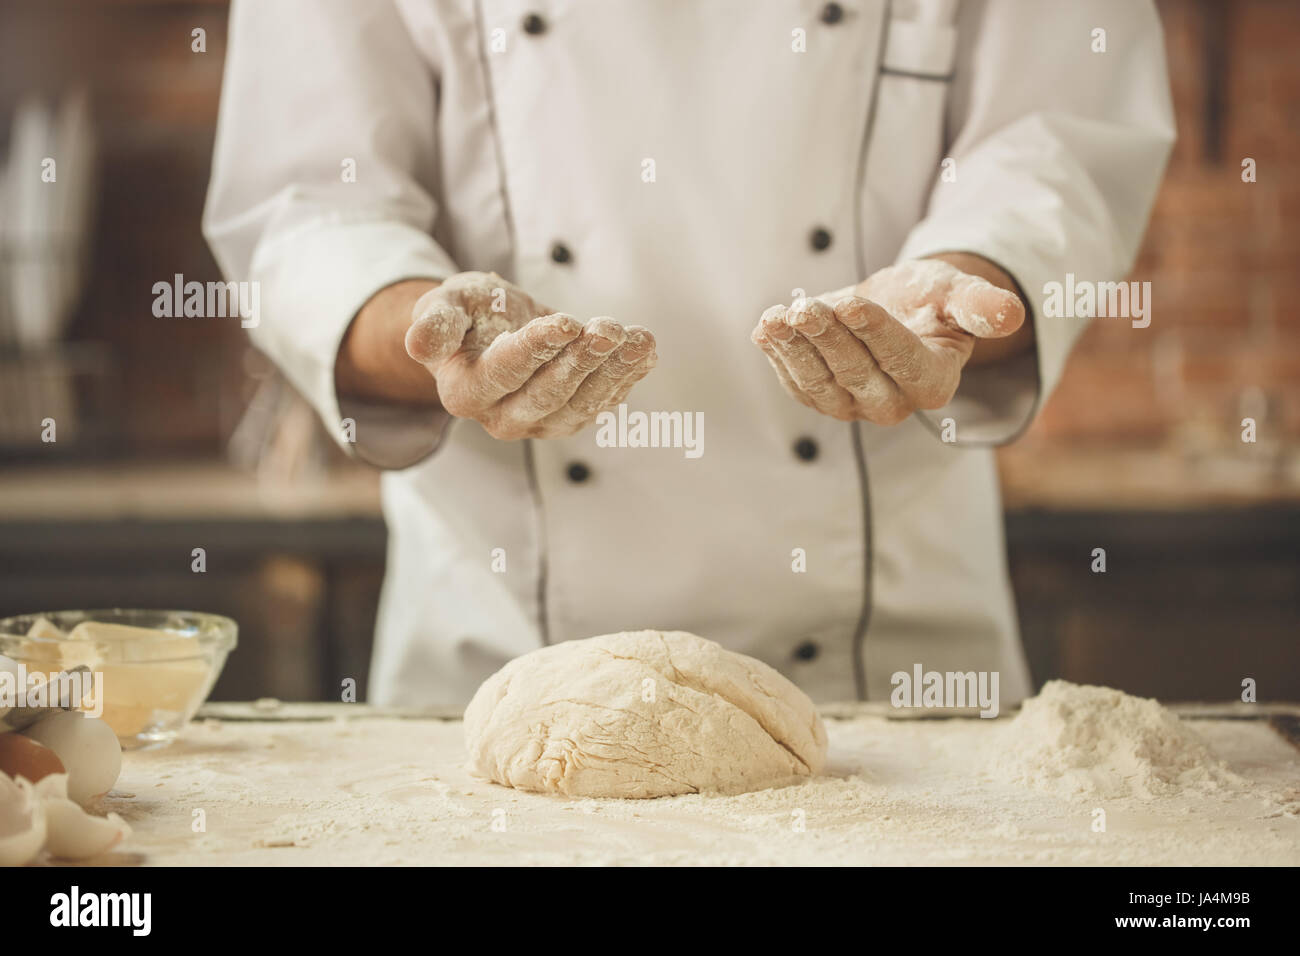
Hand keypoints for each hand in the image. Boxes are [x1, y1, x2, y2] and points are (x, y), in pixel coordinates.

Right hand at [405, 272, 656, 438]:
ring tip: (639, 338)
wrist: (488, 331)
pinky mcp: (568, 418)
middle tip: (611, 328)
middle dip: (583, 360)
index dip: (537, 348)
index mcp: (465, 392)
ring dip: (614, 371)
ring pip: (581, 404)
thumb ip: (435, 323)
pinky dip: (626, 378)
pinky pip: (601, 403)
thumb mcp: (443, 305)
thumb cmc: (465, 315)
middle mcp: (500, 418)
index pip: (506, 372)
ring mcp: (538, 424)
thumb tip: (418, 345)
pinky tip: (644, 351)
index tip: (567, 322)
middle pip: (548, 393)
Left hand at [750, 258, 1024, 423]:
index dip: (875, 334)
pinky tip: (767, 327)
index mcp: (934, 383)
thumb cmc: (931, 301)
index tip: (851, 304)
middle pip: (855, 374)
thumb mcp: (957, 294)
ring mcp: (852, 406)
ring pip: (819, 384)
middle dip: (828, 338)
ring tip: (778, 316)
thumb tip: (1011, 314)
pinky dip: (779, 355)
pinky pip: (796, 383)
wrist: (895, 308)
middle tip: (805, 306)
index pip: (902, 361)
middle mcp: (893, 405)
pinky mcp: (820, 398)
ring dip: (795, 350)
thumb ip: (980, 306)